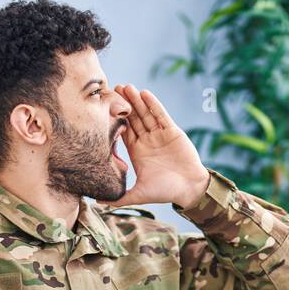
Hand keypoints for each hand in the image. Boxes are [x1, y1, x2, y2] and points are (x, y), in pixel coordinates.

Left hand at [101, 85, 210, 209]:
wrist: (190, 189)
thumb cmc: (165, 192)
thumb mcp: (139, 194)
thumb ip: (120, 197)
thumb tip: (98, 202)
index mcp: (137, 152)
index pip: (123, 132)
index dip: (114, 120)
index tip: (103, 108)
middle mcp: (147, 140)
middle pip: (133, 119)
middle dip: (124, 104)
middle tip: (113, 89)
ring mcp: (159, 134)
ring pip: (145, 114)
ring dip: (136, 101)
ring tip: (126, 87)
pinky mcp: (172, 131)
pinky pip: (161, 115)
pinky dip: (153, 104)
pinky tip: (145, 93)